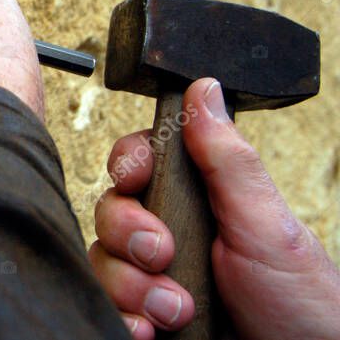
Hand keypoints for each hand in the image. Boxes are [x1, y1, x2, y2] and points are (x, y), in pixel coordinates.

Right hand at [90, 77, 339, 339]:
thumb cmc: (300, 302)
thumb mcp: (265, 223)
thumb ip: (228, 158)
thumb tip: (203, 87)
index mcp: (200, 197)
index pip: (139, 160)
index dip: (128, 165)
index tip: (135, 179)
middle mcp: (171, 231)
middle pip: (109, 208)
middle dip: (129, 234)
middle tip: (164, 254)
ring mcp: (153, 275)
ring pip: (101, 258)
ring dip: (132, 286)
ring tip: (176, 311)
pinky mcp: (141, 314)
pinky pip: (104, 304)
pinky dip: (122, 318)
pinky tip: (151, 330)